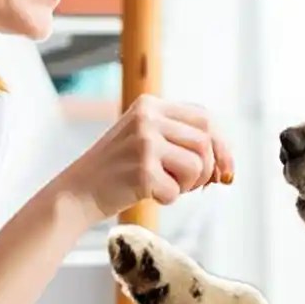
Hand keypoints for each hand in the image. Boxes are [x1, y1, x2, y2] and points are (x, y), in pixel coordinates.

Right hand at [49, 95, 234, 223]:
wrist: (77, 192)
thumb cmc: (118, 171)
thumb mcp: (146, 140)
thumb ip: (181, 141)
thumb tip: (226, 166)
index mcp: (150, 104)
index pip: (204, 118)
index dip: (222, 145)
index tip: (226, 171)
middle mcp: (148, 117)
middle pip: (206, 142)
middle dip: (207, 169)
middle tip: (191, 185)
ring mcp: (144, 142)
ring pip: (197, 166)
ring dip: (188, 185)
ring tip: (165, 186)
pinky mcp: (142, 170)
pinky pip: (177, 191)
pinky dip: (167, 199)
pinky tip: (146, 194)